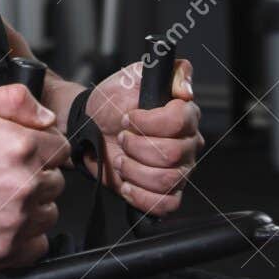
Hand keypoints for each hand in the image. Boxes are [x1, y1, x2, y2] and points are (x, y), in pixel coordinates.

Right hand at [0, 83, 69, 268]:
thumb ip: (15, 100)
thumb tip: (47, 116)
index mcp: (22, 147)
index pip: (61, 148)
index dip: (43, 148)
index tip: (24, 152)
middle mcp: (25, 185)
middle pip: (56, 182)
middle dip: (37, 176)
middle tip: (5, 175)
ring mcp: (17, 222)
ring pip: (48, 213)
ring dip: (32, 207)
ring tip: (0, 199)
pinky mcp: (5, 250)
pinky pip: (37, 245)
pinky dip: (25, 237)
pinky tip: (1, 223)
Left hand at [85, 57, 200, 216]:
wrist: (90, 127)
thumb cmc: (112, 102)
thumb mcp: (134, 75)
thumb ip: (168, 72)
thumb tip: (187, 89)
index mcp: (185, 114)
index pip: (179, 122)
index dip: (149, 123)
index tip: (128, 118)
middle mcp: (188, 144)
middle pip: (171, 155)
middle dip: (136, 147)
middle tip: (121, 137)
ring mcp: (179, 170)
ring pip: (166, 181)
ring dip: (134, 170)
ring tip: (121, 160)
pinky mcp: (164, 192)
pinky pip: (166, 205)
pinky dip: (142, 197)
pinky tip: (127, 184)